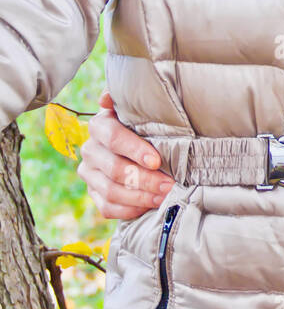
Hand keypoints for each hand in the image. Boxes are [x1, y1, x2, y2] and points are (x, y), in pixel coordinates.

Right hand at [77, 92, 172, 219]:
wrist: (135, 144)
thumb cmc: (142, 124)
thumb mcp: (138, 109)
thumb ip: (128, 100)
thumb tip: (106, 98)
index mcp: (99, 126)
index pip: (113, 138)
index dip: (135, 150)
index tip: (156, 161)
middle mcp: (90, 149)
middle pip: (114, 169)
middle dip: (145, 179)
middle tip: (169, 184)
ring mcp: (89, 173)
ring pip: (111, 191)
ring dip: (140, 197)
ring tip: (164, 196)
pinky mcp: (93, 193)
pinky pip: (107, 208)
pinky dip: (130, 210)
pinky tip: (149, 206)